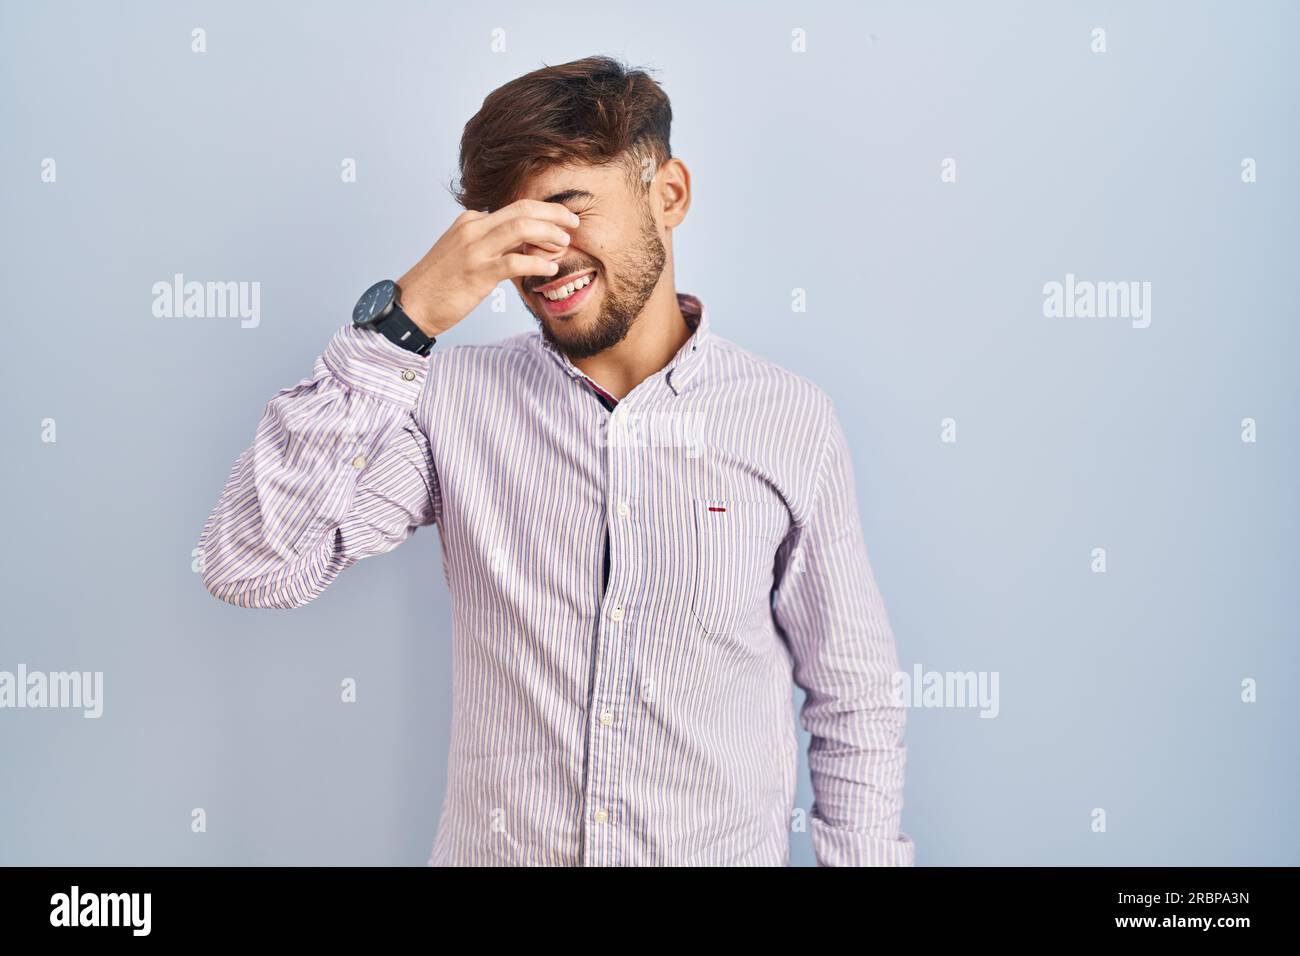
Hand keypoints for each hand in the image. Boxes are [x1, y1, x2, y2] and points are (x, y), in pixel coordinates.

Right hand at [396, 199, 579, 336]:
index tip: (562, 220)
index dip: (543, 212)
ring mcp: (475, 250)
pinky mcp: (477, 273)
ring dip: (549, 235)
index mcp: (471, 221)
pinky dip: (537, 263)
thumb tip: (526, 246)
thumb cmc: (440, 283)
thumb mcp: (465, 254)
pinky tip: (549, 269)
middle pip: (522, 210)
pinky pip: (515, 262)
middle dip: (554, 214)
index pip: (514, 208)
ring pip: (521, 229)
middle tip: (573, 223)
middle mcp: (473, 229)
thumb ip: (492, 245)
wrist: (412, 304)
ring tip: (564, 245)